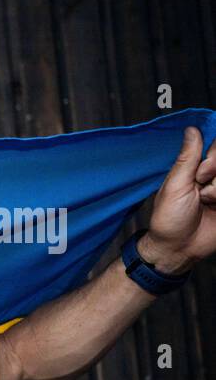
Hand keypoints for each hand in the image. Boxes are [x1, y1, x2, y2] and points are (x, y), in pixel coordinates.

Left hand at [138, 126, 215, 274]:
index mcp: (196, 168)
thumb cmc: (168, 219)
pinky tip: (215, 206)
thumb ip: (187, 158)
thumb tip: (191, 130)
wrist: (177, 249)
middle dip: (215, 176)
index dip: (213, 159)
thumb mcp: (175, 186)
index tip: (201, 173)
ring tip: (207, 203)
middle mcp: (213, 176)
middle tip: (202, 192)